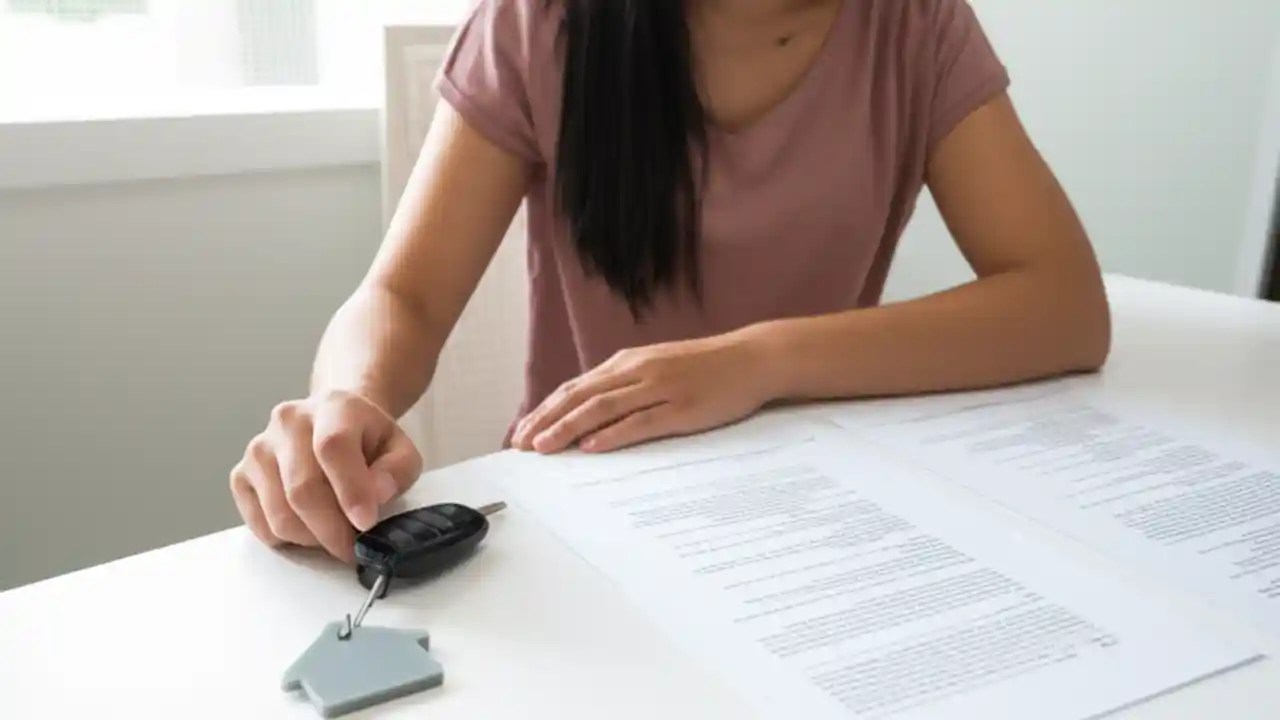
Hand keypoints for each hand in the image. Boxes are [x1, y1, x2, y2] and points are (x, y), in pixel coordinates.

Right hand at [229, 390, 422, 562]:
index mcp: (333, 407)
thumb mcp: (400, 449)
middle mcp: (288, 421)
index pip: (333, 447)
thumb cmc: (367, 440)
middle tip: (353, 548)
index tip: (367, 523)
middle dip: (332, 531)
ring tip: (334, 534)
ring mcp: (259, 448)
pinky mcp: (240, 475)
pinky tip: (309, 528)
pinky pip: (260, 525)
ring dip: (312, 539)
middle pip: (302, 489)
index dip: (350, 490)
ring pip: (279, 514)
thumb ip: (397, 470)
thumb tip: (375, 496)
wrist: (332, 422)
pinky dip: (288, 540)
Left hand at [511, 332, 775, 453]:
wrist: (751, 358)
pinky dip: (613, 434)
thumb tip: (589, 412)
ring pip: (603, 409)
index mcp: (627, 363)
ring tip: (544, 446)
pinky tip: (592, 446)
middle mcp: (637, 372)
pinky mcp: (681, 408)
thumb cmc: (704, 367)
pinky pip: (641, 421)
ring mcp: (659, 388)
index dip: (545, 410)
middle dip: (546, 421)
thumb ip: (624, 386)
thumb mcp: (657, 368)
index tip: (521, 431)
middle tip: (520, 445)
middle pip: (580, 397)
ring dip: (569, 428)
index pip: (575, 388)